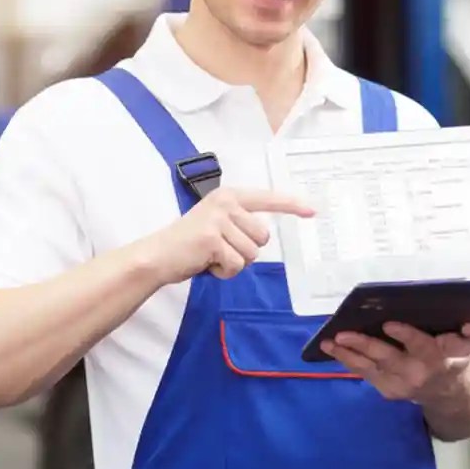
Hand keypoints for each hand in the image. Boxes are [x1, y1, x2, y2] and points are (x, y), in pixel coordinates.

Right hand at [156, 187, 313, 280]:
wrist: (157, 256)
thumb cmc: (189, 244)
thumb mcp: (217, 224)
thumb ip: (239, 223)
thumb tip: (263, 236)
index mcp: (229, 196)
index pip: (267, 199)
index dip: (291, 206)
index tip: (312, 210)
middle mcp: (225, 203)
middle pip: (263, 238)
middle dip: (245, 251)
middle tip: (219, 250)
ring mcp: (218, 219)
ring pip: (251, 254)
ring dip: (233, 263)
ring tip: (210, 256)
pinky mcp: (212, 238)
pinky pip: (236, 265)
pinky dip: (223, 272)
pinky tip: (206, 263)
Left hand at [322, 323, 469, 402]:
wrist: (454, 393)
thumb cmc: (456, 354)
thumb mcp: (469, 344)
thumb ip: (463, 335)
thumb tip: (468, 321)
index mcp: (442, 356)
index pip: (424, 345)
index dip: (407, 336)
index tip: (390, 324)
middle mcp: (419, 372)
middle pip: (389, 357)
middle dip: (365, 345)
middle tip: (344, 333)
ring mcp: (401, 384)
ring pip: (371, 367)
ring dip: (348, 354)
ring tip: (329, 341)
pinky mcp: (388, 390)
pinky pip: (365, 373)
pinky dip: (348, 360)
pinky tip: (332, 348)